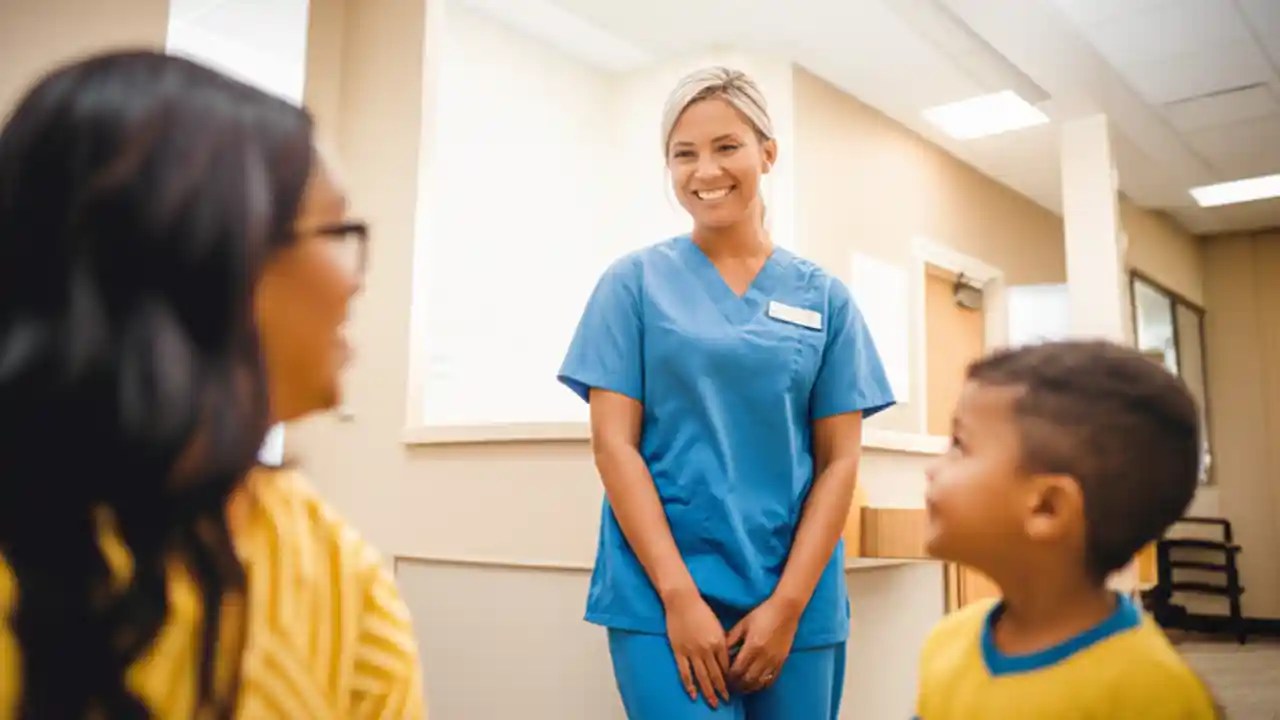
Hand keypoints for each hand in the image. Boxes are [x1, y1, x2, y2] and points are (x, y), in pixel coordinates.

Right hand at [663, 588, 730, 707]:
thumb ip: (722, 642)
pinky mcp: (679, 651)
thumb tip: (726, 658)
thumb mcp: (717, 626)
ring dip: (708, 692)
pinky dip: (689, 685)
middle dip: (722, 690)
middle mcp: (707, 649)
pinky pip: (685, 672)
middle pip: (716, 675)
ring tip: (713, 703)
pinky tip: (693, 695)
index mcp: (719, 642)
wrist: (682, 601)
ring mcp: (692, 652)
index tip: (733, 687)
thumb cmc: (701, 610)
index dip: (730, 679)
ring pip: (702, 677)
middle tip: (726, 701)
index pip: (727, 666)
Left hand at [726, 595, 801, 691]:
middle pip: (747, 679)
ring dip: (748, 688)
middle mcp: (763, 657)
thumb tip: (720, 651)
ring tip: (741, 687)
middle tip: (730, 686)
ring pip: (759, 682)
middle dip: (737, 685)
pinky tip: (755, 684)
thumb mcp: (743, 623)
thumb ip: (731, 638)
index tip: (723, 678)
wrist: (786, 610)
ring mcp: (774, 661)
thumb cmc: (762, 614)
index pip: (737, 669)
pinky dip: (762, 685)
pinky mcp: (782, 661)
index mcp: (752, 646)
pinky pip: (771, 679)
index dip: (728, 677)